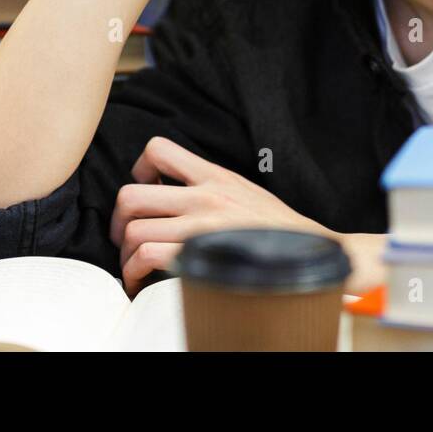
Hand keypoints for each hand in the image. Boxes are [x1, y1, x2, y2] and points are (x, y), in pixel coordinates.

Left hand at [110, 136, 331, 295]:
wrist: (314, 253)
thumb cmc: (278, 230)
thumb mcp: (246, 192)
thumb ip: (213, 187)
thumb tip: (176, 194)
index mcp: (215, 176)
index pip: (159, 149)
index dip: (139, 169)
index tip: (146, 191)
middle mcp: (204, 196)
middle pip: (131, 194)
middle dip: (119, 220)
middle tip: (126, 236)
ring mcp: (201, 226)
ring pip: (134, 230)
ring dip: (124, 255)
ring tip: (133, 267)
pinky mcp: (201, 254)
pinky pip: (148, 255)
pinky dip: (134, 273)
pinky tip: (141, 282)